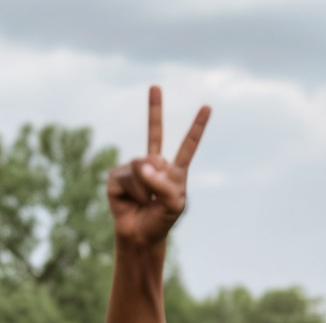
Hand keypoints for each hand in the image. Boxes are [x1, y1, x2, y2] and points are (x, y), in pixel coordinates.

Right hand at [107, 85, 210, 246]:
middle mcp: (153, 163)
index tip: (207, 107)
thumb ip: (166, 184)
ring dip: (148, 188)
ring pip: (143, 166)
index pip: (187, 146)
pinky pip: (131, 178)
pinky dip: (137, 192)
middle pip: (154, 131)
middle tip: (155, 86)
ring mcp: (134, 167)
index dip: (197, 128)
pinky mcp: (117, 175)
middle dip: (155, 108)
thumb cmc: (161, 219)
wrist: (140, 233)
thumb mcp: (174, 204)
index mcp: (174, 170)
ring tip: (148, 201)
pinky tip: (134, 200)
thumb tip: (143, 165)